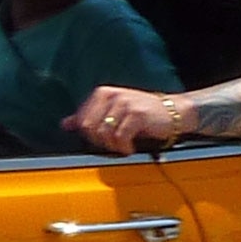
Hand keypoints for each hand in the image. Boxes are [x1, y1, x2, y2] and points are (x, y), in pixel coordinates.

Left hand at [66, 85, 188, 155]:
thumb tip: (66, 124)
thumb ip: (89, 117)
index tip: (103, 140)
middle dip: (100, 142)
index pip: (81, 120)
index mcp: (101, 93)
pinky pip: (120, 137)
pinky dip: (124, 147)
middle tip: (114, 144)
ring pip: (104, 134)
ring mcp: (124, 103)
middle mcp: (111, 95)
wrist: (174, 112)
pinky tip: (130, 147)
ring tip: (123, 145)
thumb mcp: (113, 111)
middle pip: (89, 128)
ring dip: (113, 146)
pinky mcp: (136, 114)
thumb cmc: (143, 114)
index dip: (90, 136)